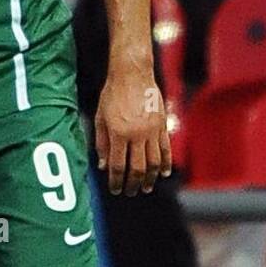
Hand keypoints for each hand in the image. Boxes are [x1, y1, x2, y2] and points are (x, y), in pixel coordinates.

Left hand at [95, 67, 171, 196]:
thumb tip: (103, 166)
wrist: (132, 74)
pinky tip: (162, 173)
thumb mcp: (100, 118)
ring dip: (150, 178)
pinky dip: (165, 163)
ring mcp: (152, 131)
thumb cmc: (112, 95)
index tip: (115, 190)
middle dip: (133, 184)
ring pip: (154, 162)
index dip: (116, 181)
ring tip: (146, 187)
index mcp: (119, 134)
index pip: (118, 166)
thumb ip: (102, 144)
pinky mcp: (162, 125)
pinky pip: (166, 149)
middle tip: (130, 192)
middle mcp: (137, 135)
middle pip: (137, 168)